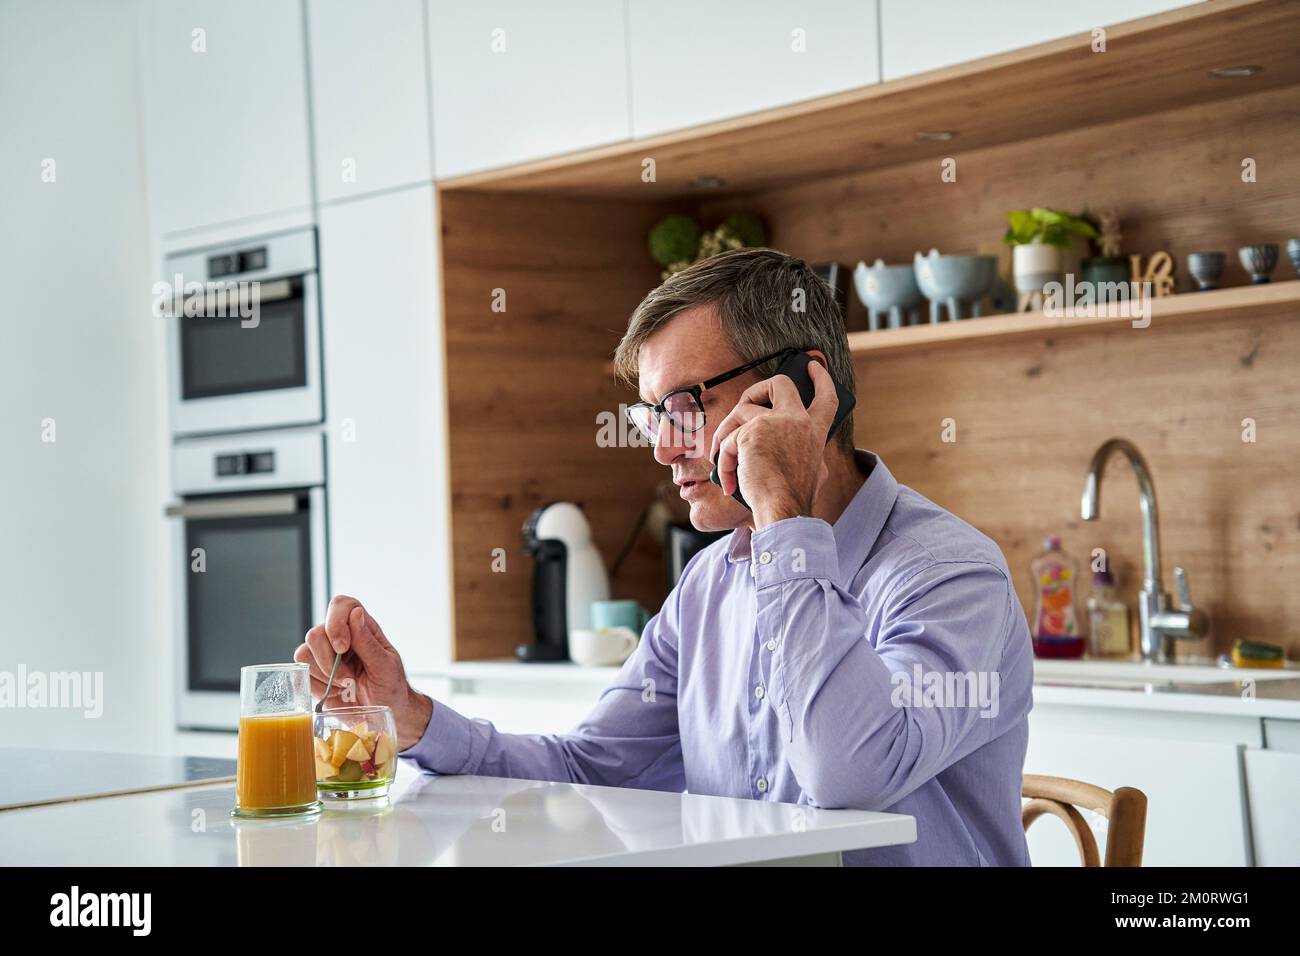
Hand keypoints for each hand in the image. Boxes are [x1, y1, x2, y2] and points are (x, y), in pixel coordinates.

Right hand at [294, 595, 433, 749]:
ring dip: (324, 676)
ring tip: (345, 686)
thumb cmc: (390, 688)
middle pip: (316, 633)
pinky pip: (301, 674)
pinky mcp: (313, 674)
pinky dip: (317, 687)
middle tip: (349, 679)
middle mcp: (340, 637)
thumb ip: (368, 641)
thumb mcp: (386, 666)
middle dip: (329, 661)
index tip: (343, 647)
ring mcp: (324, 655)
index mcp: (362, 628)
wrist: (382, 715)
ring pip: (303, 654)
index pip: (342, 605)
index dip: (336, 622)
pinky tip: (335, 692)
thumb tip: (355, 613)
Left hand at [709, 359, 837, 528]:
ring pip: (741, 410)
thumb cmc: (793, 498)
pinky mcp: (751, 432)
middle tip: (744, 405)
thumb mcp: (810, 468)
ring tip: (723, 458)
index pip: (826, 397)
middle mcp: (798, 420)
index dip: (820, 378)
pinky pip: (728, 439)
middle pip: (779, 384)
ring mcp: (774, 422)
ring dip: (726, 433)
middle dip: (756, 389)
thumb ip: (798, 447)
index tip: (812, 366)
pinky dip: (723, 460)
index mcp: (815, 431)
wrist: (783, 510)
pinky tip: (729, 480)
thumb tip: (774, 440)